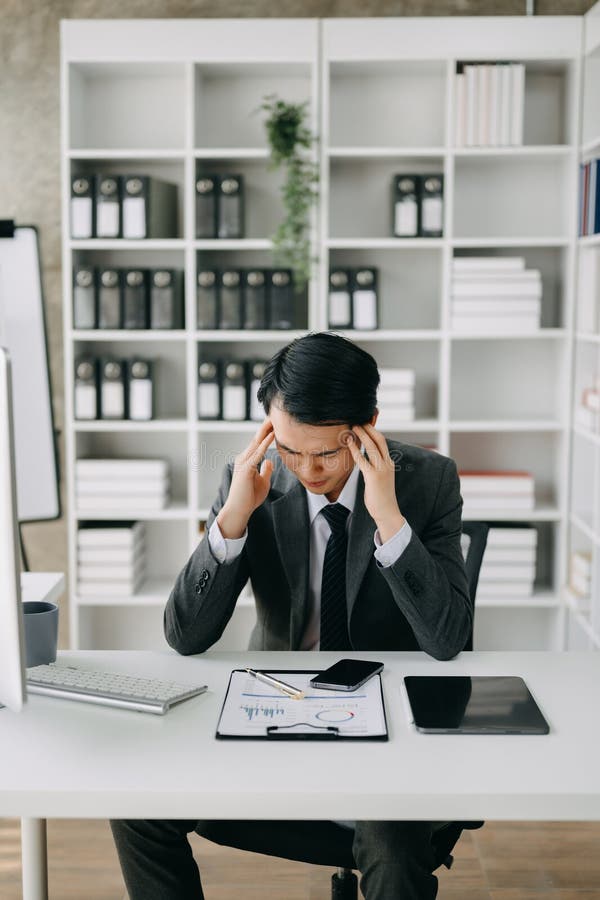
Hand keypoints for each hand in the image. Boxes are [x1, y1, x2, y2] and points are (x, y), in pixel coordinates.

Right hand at [217, 419, 274, 538]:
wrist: (239, 510)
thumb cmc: (249, 498)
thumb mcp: (262, 482)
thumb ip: (265, 470)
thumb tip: (270, 461)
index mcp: (247, 460)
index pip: (258, 442)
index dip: (266, 432)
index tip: (275, 422)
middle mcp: (244, 458)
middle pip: (256, 438)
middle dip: (266, 426)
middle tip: (275, 413)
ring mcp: (243, 462)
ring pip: (256, 442)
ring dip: (266, 431)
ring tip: (274, 419)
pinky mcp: (245, 469)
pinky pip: (257, 453)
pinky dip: (265, 444)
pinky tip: (272, 435)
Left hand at [346, 424, 404, 542]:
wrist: (387, 512)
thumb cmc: (381, 497)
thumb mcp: (381, 478)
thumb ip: (375, 467)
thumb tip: (367, 460)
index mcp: (389, 463)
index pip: (383, 442)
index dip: (374, 431)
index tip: (365, 423)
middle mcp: (387, 464)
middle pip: (380, 440)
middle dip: (369, 428)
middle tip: (359, 420)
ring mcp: (381, 470)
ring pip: (372, 447)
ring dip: (362, 435)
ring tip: (353, 427)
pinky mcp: (373, 477)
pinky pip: (363, 460)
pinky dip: (355, 450)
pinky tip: (348, 444)